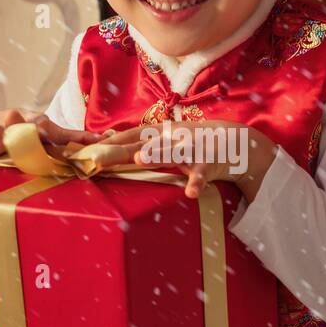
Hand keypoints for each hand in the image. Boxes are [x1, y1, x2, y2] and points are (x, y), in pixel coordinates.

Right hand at [0, 110, 107, 160]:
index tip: (44, 127)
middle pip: (16, 124)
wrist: (14, 125)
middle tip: (13, 115)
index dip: (44, 128)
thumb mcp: (58, 135)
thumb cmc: (39, 134)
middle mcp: (16, 127)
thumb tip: (108, 138)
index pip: (42, 126)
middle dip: (14, 121)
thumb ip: (78, 138)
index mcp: (36, 125)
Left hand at [90, 120, 276, 200]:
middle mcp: (175, 138)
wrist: (238, 143)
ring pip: (172, 152)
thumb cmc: (198, 145)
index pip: (131, 135)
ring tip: (140, 159)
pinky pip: (202, 175)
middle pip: (144, 143)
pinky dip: (197, 183)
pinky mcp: (209, 164)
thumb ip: (145, 143)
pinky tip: (191, 193)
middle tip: (99, 156)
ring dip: (157, 154)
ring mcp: (192, 150)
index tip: (87, 148)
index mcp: (163, 133)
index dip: (111, 140)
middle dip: (121, 149)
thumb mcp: (170, 140)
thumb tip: (111, 142)